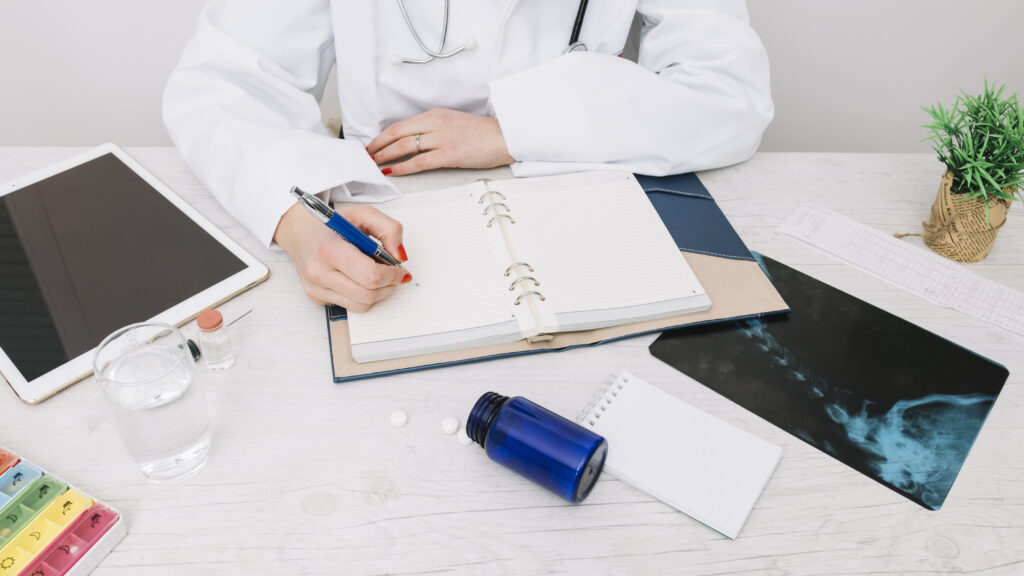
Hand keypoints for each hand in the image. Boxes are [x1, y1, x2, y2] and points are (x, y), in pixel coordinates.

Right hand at [273, 203, 410, 311]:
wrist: (301, 233)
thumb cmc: (330, 225)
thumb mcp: (363, 214)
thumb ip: (389, 229)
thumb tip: (400, 256)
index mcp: (329, 249)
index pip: (370, 275)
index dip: (392, 275)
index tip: (400, 270)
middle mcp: (318, 272)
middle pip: (368, 294)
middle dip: (388, 285)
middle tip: (393, 273)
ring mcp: (315, 288)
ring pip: (362, 305)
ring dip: (378, 293)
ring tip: (376, 274)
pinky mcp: (316, 298)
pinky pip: (351, 306)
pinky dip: (362, 295)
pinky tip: (359, 279)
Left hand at [366, 108, 514, 175]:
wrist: (505, 137)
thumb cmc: (483, 133)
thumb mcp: (454, 123)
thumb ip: (434, 129)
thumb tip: (415, 141)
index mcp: (435, 115)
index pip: (401, 124)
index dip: (383, 135)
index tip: (373, 144)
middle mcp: (435, 124)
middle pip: (397, 133)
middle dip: (378, 146)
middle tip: (367, 155)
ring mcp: (441, 139)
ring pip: (404, 146)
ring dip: (385, 156)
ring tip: (374, 164)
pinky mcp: (449, 154)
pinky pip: (419, 161)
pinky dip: (402, 166)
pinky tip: (392, 171)